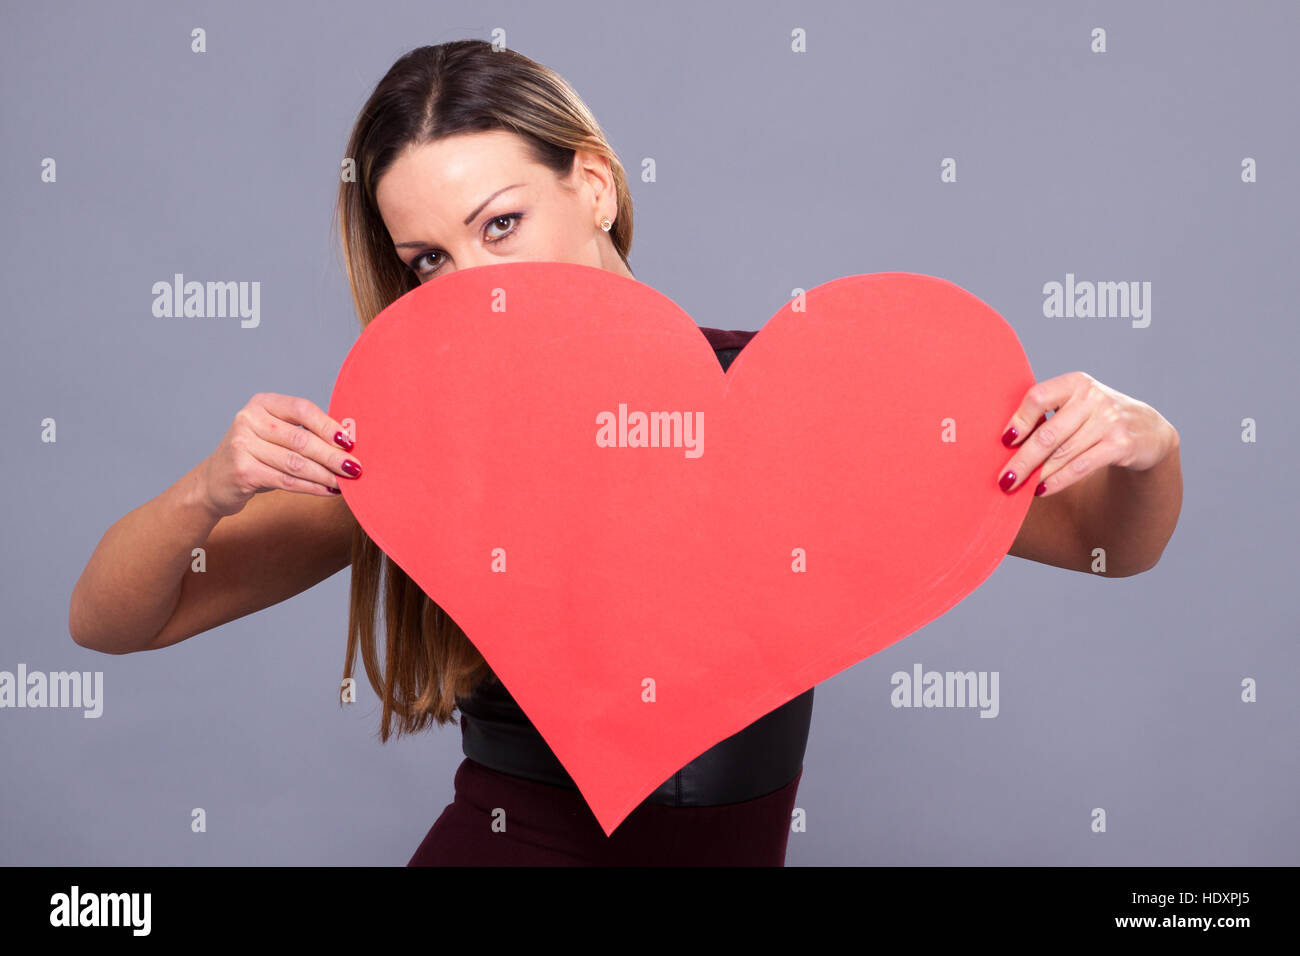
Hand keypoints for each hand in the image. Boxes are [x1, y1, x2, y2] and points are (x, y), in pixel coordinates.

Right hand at [198, 392, 361, 517]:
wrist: (215, 481)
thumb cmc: (256, 455)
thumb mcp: (276, 436)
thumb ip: (305, 433)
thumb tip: (348, 440)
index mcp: (261, 403)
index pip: (301, 409)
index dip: (328, 426)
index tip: (349, 442)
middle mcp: (248, 420)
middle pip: (301, 439)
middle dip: (332, 456)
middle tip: (355, 467)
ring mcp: (242, 445)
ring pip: (295, 463)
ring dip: (326, 474)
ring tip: (345, 482)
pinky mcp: (242, 471)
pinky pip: (286, 480)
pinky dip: (311, 487)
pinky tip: (328, 491)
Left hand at [995, 371, 1176, 495]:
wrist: (1148, 429)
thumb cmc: (1096, 418)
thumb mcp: (1076, 405)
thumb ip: (1048, 415)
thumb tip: (1007, 443)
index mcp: (1076, 383)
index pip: (1039, 397)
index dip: (1019, 420)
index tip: (1004, 442)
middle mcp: (1093, 398)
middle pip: (1048, 433)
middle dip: (1022, 460)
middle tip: (1004, 479)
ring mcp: (1109, 421)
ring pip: (1062, 454)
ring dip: (1037, 474)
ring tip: (1018, 486)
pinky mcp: (1121, 445)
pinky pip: (1081, 466)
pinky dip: (1058, 481)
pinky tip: (1042, 490)